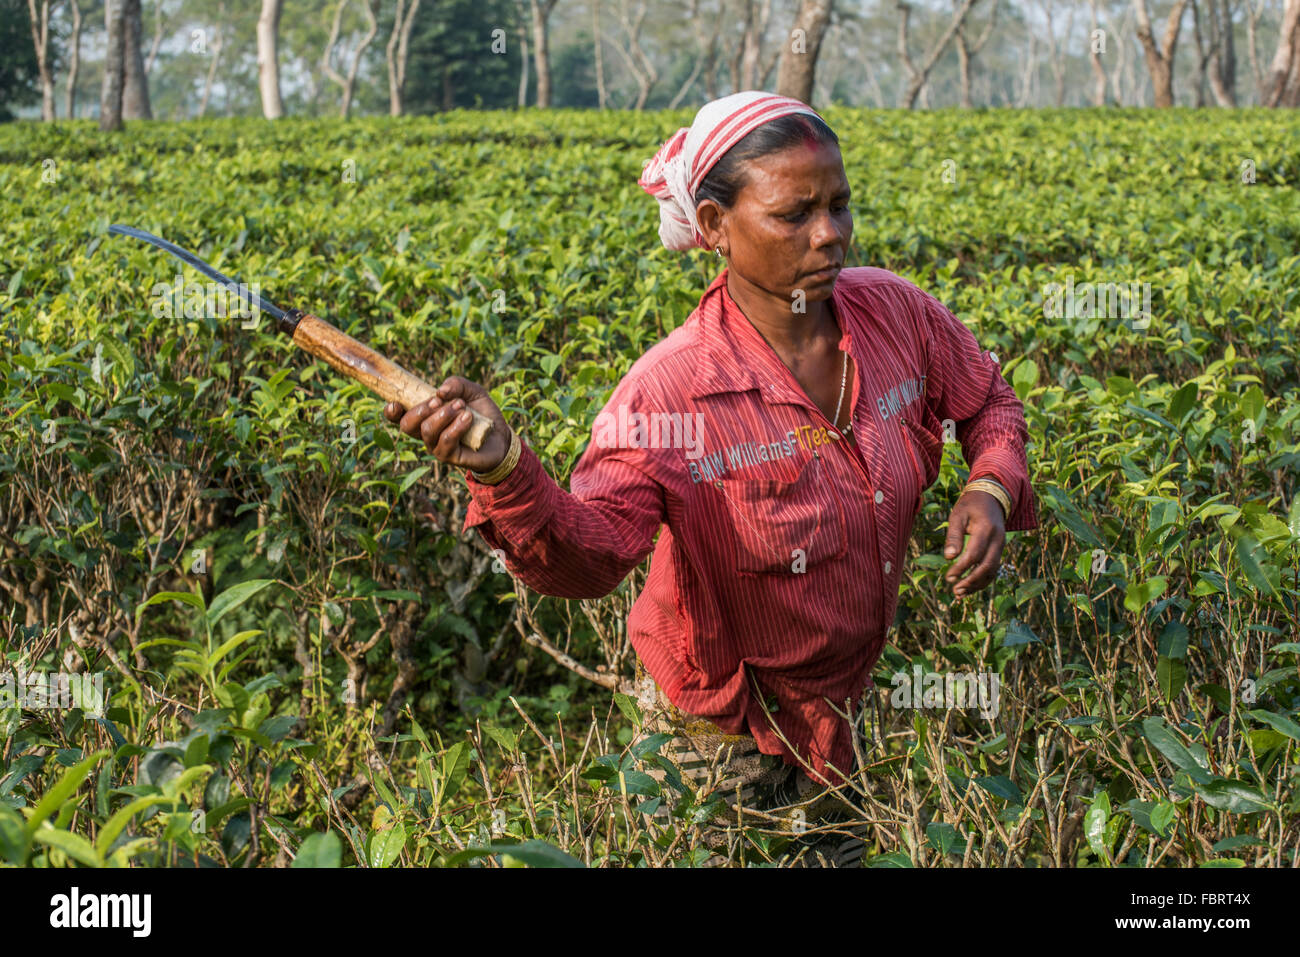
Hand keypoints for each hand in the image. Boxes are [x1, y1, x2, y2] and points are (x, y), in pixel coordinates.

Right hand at [383, 376, 510, 472]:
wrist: (500, 435)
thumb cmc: (481, 412)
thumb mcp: (471, 391)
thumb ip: (455, 384)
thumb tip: (440, 391)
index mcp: (424, 416)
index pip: (398, 416)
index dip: (391, 411)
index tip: (394, 403)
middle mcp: (426, 432)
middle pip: (407, 425)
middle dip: (421, 410)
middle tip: (439, 401)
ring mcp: (436, 446)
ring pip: (427, 431)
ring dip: (444, 415)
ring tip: (462, 407)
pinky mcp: (450, 456)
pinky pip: (446, 441)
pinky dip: (456, 426)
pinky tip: (468, 418)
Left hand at [941, 490, 1005, 598]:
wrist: (991, 498)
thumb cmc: (970, 506)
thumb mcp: (957, 515)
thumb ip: (953, 536)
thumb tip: (949, 558)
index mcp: (986, 529)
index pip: (975, 554)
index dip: (962, 568)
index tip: (949, 577)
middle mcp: (998, 540)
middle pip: (987, 566)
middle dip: (971, 581)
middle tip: (955, 590)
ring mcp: (1001, 546)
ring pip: (992, 571)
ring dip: (977, 584)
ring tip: (960, 594)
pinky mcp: (999, 550)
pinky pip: (993, 569)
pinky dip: (982, 580)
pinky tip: (969, 588)